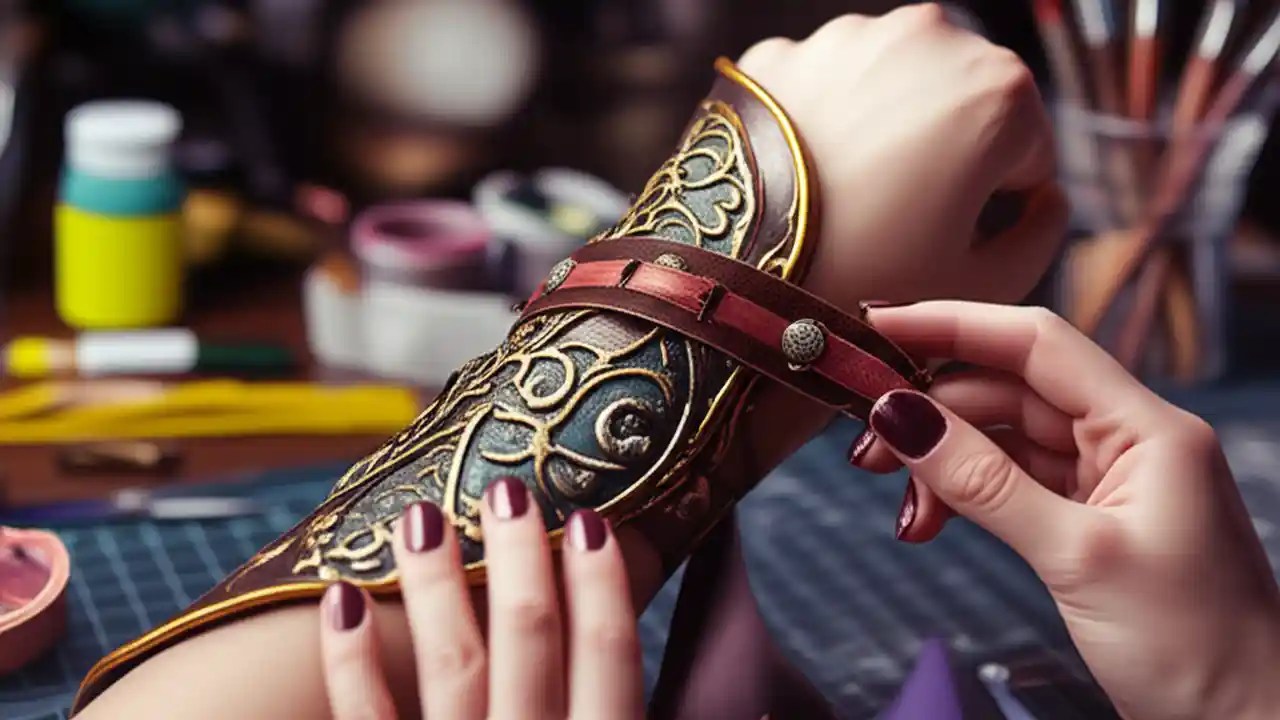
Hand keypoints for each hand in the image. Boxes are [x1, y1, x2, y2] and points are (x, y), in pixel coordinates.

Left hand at [318, 477, 643, 718]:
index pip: (610, 653)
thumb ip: (618, 693)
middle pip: (529, 639)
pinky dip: (352, 660)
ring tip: (421, 516)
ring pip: (451, 667)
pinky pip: (368, 719)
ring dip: (437, 586)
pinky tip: (344, 599)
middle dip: (520, 559)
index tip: (592, 519)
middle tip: (507, 491)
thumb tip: (646, 592)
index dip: (604, 584)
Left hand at [737, 4, 1066, 308]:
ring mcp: (843, 39)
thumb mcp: (982, 285)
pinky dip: (816, 129)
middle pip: (960, 107)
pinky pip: (817, 92)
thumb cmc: (865, 290)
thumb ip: (1041, 234)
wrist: (729, 291)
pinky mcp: (775, 56)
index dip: (996, 208)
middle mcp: (928, 38)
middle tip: (895, 225)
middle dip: (943, 158)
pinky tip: (798, 186)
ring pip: (887, 90)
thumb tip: (1045, 199)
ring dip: (881, 134)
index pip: (1028, 153)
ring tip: (843, 207)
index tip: (953, 240)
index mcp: (999, 89)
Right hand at [859, 301, 1279, 719]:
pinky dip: (963, 496)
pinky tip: (928, 519)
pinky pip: (1010, 484)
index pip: (1036, 343)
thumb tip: (901, 417)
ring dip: (941, 462)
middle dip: (930, 410)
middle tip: (864, 439)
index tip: (879, 326)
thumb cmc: (1197, 649)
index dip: (952, 325)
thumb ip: (983, 483)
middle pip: (1008, 390)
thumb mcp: (1076, 556)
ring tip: (896, 500)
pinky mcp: (1089, 521)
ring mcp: (1107, 481)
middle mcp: (1127, 440)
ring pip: (1001, 440)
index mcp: (1147, 428)